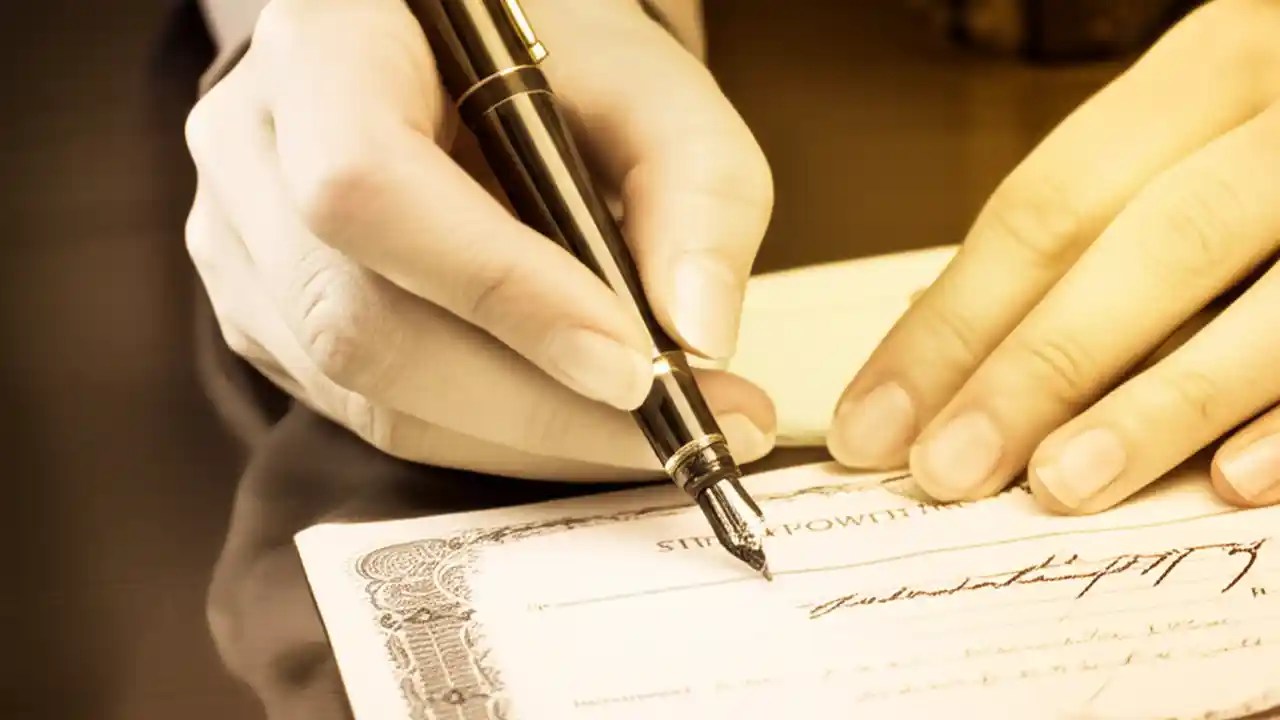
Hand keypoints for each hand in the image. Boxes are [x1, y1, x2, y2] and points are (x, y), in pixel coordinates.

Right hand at [184, 0, 775, 479]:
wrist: (464, 64)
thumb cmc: (552, 57)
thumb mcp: (648, 83)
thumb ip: (696, 186)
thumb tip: (700, 333)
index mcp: (325, 48)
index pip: (367, 187)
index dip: (497, 290)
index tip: (632, 364)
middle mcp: (255, 151)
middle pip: (363, 326)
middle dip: (539, 405)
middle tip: (686, 427)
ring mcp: (244, 247)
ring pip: (371, 395)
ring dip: (530, 435)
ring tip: (655, 427)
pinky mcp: (271, 321)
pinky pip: (378, 414)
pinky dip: (494, 434)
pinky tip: (575, 414)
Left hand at [828, 0, 1279, 512]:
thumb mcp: (1201, 136)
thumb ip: (1097, 225)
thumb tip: (940, 340)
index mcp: (1216, 68)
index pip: (1046, 205)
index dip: (952, 319)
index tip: (876, 416)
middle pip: (1142, 244)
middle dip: (1032, 367)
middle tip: (942, 469)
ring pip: (1270, 302)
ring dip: (1160, 405)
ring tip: (1058, 486)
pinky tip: (1237, 484)